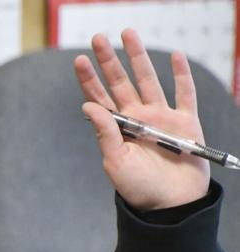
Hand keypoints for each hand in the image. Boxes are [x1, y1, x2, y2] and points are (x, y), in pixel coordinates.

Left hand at [74, 29, 209, 209]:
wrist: (171, 204)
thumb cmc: (139, 189)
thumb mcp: (115, 162)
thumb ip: (104, 133)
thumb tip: (88, 105)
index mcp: (118, 129)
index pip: (99, 98)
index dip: (89, 79)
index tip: (79, 59)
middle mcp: (138, 118)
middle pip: (121, 82)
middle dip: (110, 60)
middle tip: (98, 37)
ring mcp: (161, 118)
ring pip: (149, 80)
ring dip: (139, 57)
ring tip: (128, 34)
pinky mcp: (186, 122)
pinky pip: (185, 93)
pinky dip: (182, 74)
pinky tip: (174, 55)